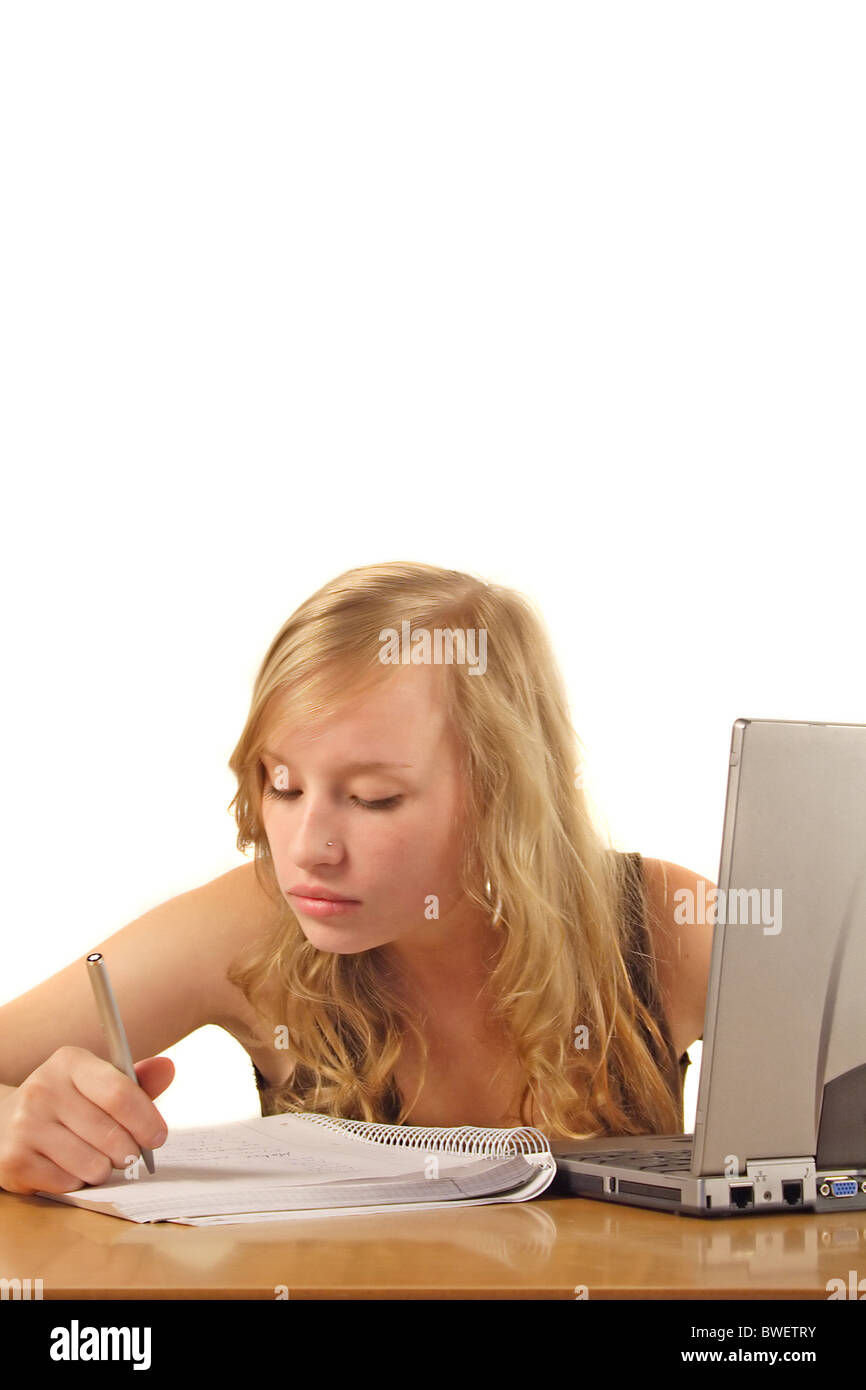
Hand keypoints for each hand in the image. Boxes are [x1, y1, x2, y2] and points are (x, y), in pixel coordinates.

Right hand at [0, 1046, 173, 1194]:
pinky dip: (77, 1182)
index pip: (119, 1093)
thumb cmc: (67, 1104)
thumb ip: (136, 1082)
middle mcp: (43, 1089)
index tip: (158, 1137)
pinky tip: (67, 1166)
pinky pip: (68, 1184)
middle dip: (129, 1153)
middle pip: (111, 1135)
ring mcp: (25, 1125)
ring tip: (93, 1158)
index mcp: (70, 1062)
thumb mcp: (98, 1084)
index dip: (146, 1120)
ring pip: (93, 1165)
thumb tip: (168, 1068)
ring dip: (103, 1170)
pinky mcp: (14, 1160)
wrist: (7, 1123)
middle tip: (127, 1154)